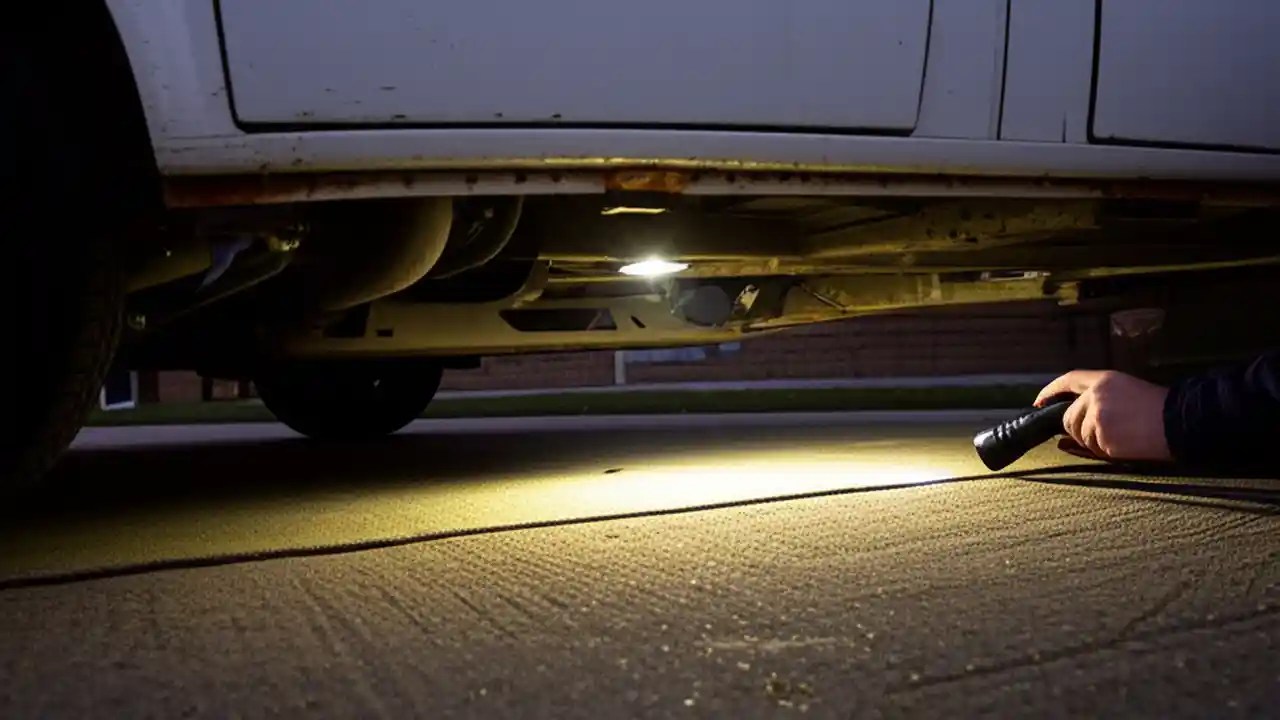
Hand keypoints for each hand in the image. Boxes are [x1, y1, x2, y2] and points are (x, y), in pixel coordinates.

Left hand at [1035, 370, 1172, 461]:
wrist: (1181, 422)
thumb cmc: (1159, 410)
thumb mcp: (1127, 393)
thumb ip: (1097, 401)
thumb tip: (1066, 428)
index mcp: (1105, 379)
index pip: (1069, 380)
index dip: (1051, 391)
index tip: (1039, 403)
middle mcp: (1096, 395)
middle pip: (1068, 417)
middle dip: (1078, 429)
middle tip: (1107, 432)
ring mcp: (1097, 416)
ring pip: (1079, 435)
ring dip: (1093, 441)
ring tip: (1123, 435)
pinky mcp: (1102, 435)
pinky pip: (1092, 448)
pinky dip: (1104, 451)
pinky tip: (1125, 444)